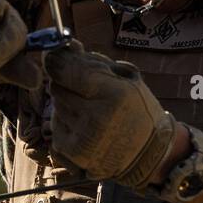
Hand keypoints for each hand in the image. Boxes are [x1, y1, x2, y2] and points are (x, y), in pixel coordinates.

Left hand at [44, 43, 176, 186]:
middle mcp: (96, 120)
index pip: (68, 71)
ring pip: (55, 105)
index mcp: (115, 96)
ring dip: (67, 103)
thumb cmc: (137, 110)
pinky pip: (54, 125)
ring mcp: (80, 140)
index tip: (54, 56)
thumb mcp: (127, 80)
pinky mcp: (69, 153)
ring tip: (91, 111)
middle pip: (57, 86)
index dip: (56, 60)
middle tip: (84, 89)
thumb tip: (66, 47)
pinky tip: (84, 127)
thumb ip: (95, 61)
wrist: (148, 155)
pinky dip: (65, 122)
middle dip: (66, 82)